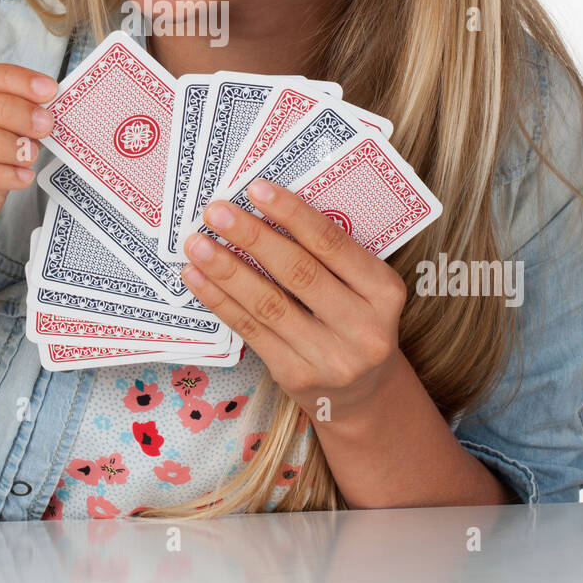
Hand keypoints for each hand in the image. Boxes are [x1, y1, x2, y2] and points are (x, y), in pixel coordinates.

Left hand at [181, 178, 406, 421]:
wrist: (364, 393)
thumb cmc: (356, 320)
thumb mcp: (364, 288)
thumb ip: (329, 256)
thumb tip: (263, 210)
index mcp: (385, 292)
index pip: (333, 244)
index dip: (292, 214)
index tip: (256, 189)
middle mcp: (363, 327)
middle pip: (298, 273)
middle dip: (252, 237)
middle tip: (216, 211)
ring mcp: (329, 357)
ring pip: (268, 304)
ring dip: (226, 270)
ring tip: (197, 243)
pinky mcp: (296, 375)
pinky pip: (251, 330)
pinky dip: (220, 301)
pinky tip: (197, 278)